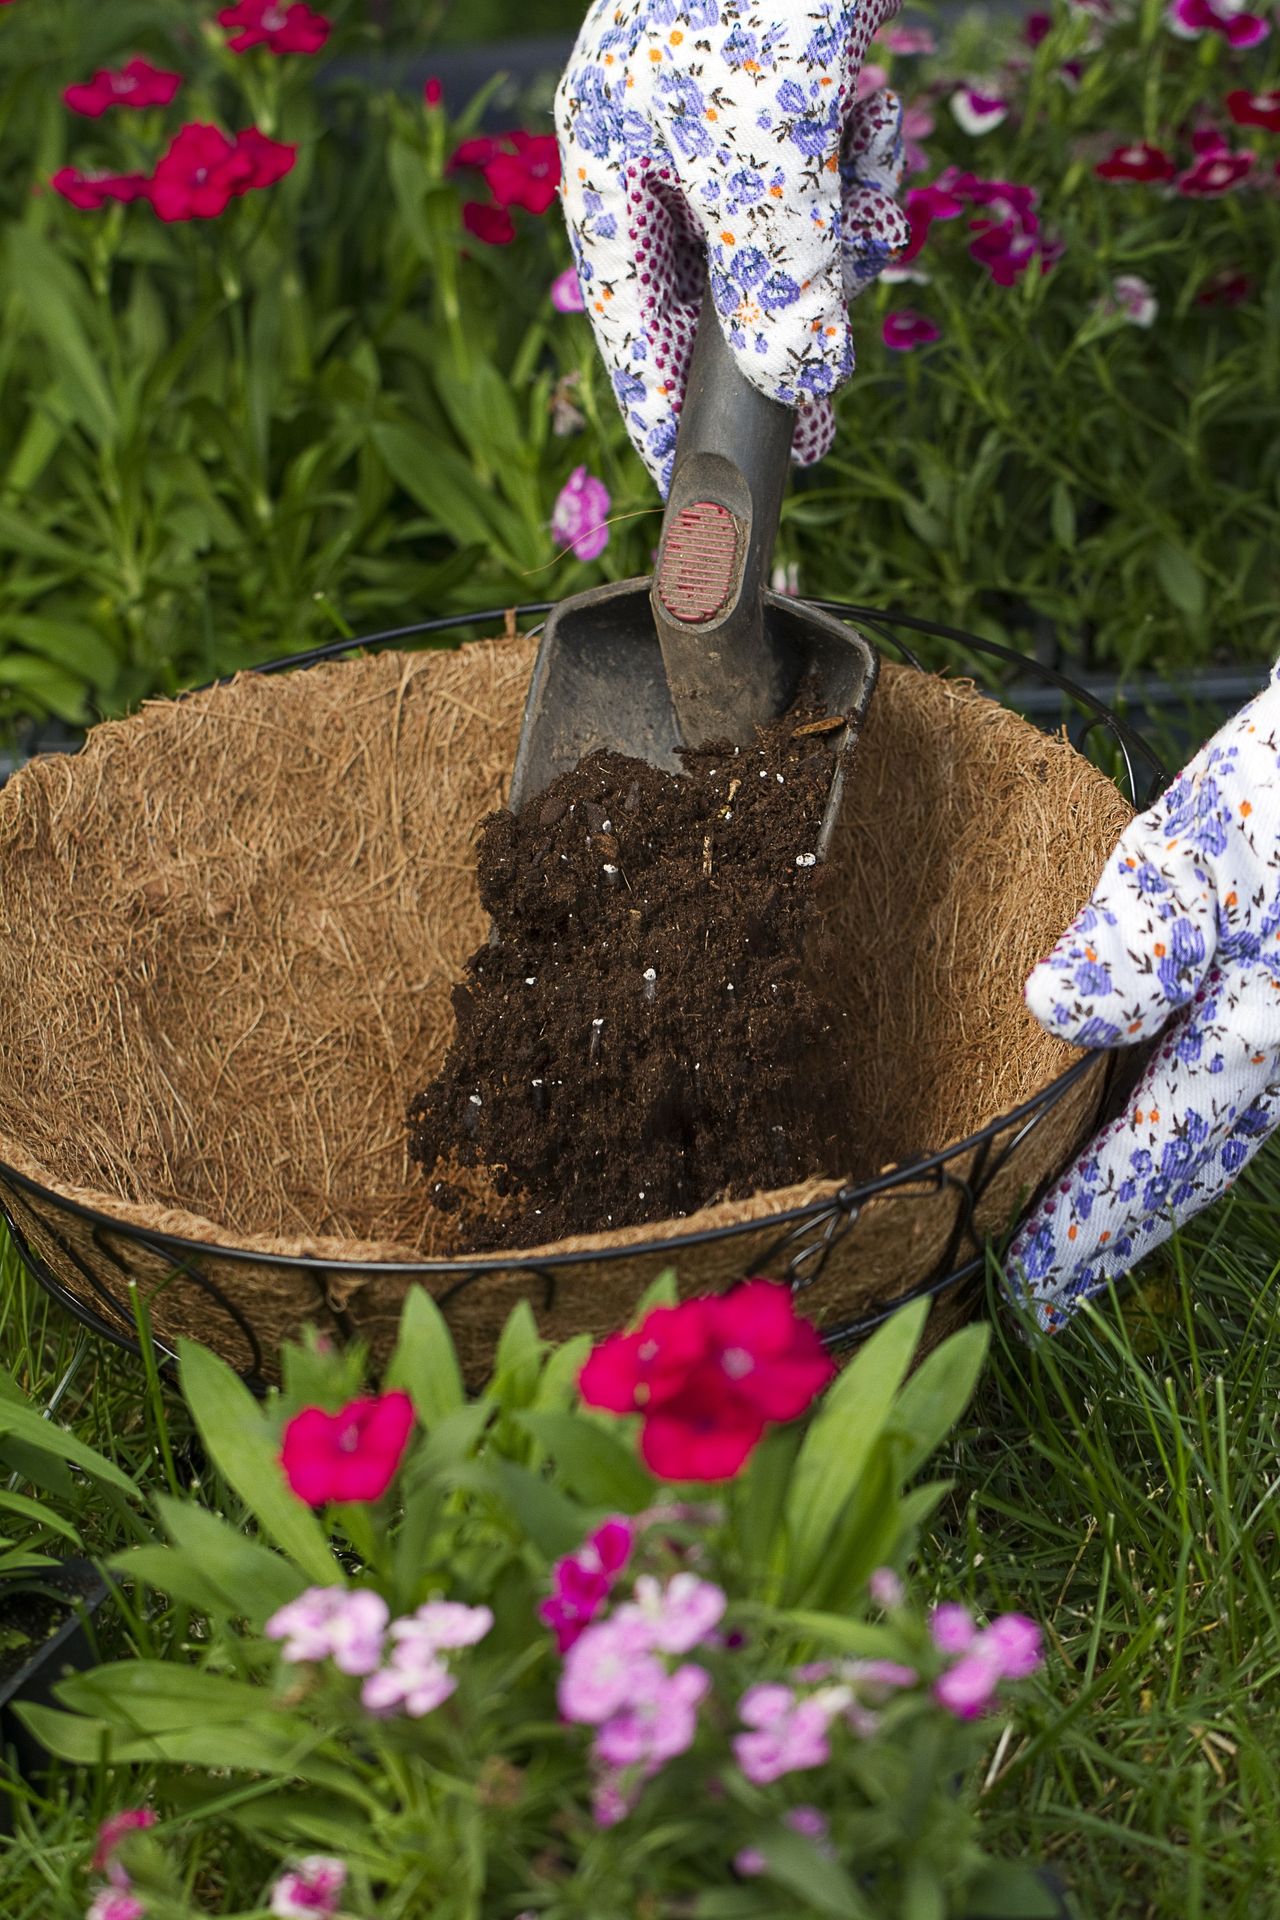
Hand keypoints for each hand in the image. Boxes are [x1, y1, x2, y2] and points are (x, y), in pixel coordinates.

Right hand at [554, 0, 908, 492]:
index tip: (697, 489)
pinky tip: (872, 112)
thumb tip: (801, 381)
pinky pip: (820, 170)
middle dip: (780, 329)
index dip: (664, 409)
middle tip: (824, 417)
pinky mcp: (791, 86)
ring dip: (835, 234)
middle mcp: (654, 146)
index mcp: (607, 161)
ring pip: (781, 236)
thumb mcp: (772, 143)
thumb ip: (782, 269)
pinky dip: (855, 161)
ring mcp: (722, 116)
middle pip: (712, 290)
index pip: (626, 321)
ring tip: (865, 195)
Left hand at [1008, 672, 1279, 1331]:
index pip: (1151, 1155)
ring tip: (1101, 1235)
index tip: (1033, 1284)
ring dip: (1159, 1190)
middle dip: (1123, 1231)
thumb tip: (1054, 1008)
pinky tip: (1162, 1134)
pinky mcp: (1279, 1006)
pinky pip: (1240, 1096)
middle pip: (1192, 1168)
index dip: (1091, 1223)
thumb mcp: (1190, 846)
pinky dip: (1194, 1134)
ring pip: (1224, 1138)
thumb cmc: (1273, 793)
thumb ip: (1131, 934)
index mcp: (1250, 1032)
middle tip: (1054, 1296)